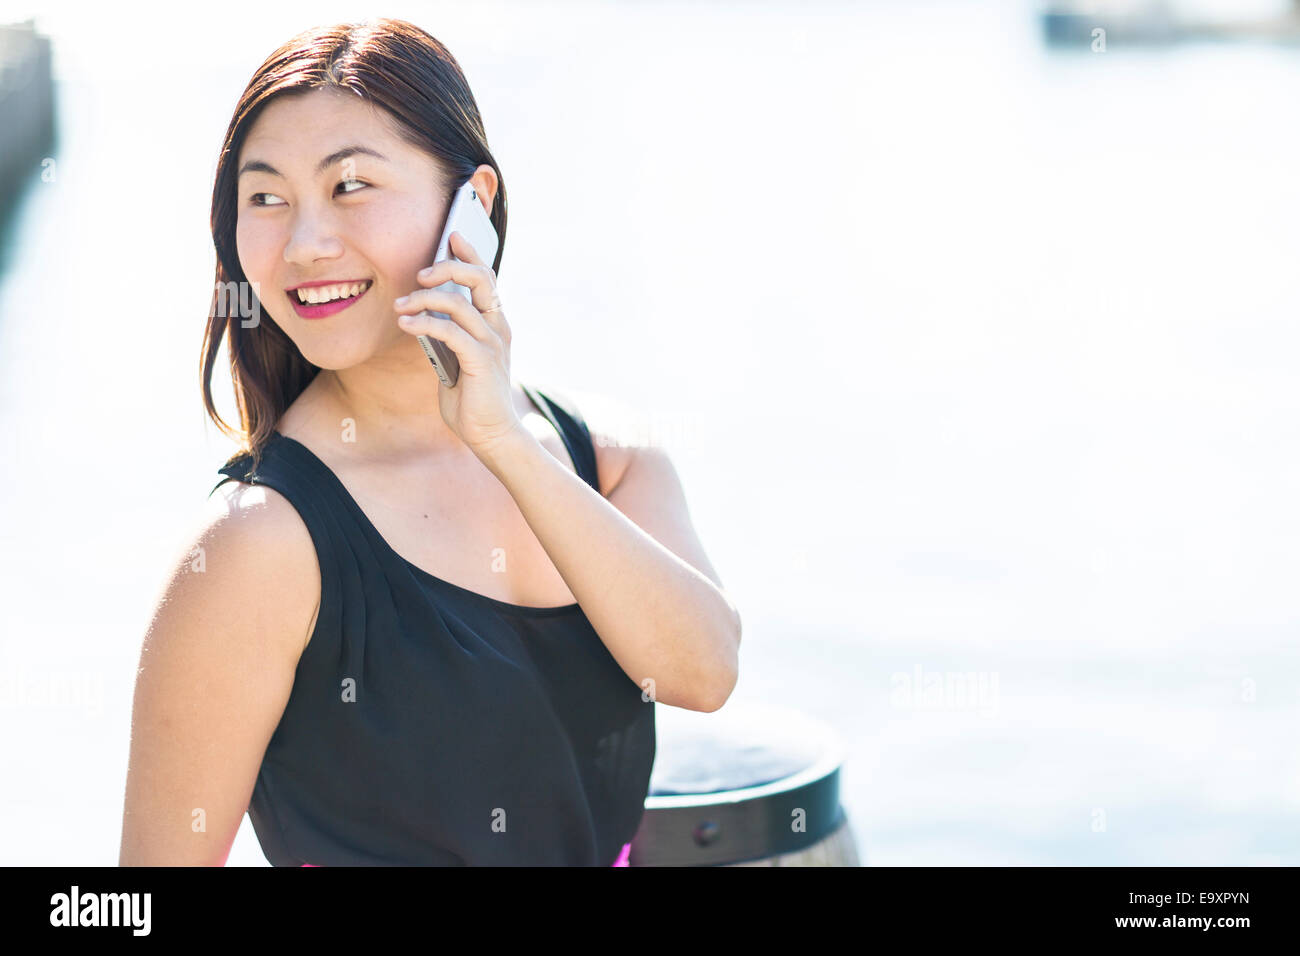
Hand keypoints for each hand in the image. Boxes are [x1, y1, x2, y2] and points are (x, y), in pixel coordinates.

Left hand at [393, 231, 522, 456]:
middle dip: (448, 267)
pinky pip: (450, 332)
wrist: (491, 435)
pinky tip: (405, 325)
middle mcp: (498, 328)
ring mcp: (492, 344)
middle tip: (419, 274)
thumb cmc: (472, 399)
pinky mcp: (481, 361)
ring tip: (400, 306)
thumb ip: (447, 337)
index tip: (452, 235)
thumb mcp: (457, 360)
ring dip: (424, 300)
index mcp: (496, 324)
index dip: (470, 253)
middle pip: (480, 279)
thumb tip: (421, 316)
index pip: (486, 278)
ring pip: (459, 303)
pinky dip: (425, 324)